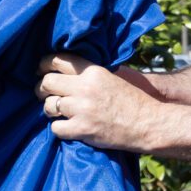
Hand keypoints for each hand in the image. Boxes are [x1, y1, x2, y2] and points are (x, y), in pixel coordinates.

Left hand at [35, 52, 160, 151]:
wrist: (149, 123)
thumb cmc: (132, 100)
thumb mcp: (112, 76)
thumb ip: (89, 72)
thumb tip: (64, 68)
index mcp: (93, 71)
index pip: (57, 60)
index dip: (44, 65)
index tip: (42, 70)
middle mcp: (85, 88)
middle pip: (47, 82)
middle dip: (42, 88)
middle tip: (45, 93)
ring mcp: (82, 109)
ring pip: (48, 105)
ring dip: (50, 109)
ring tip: (59, 111)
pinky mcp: (82, 129)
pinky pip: (55, 127)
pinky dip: (59, 128)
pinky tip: (68, 127)